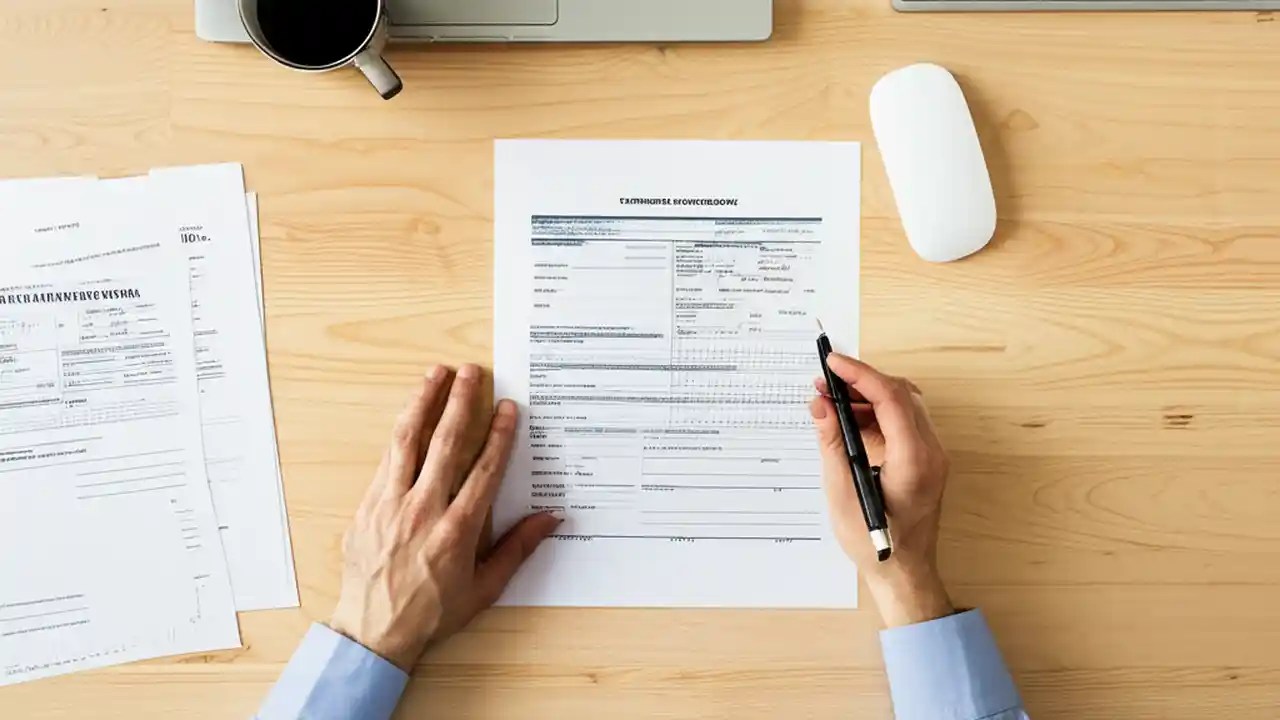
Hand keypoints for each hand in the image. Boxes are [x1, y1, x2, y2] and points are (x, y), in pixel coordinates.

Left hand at [329, 364, 558, 671]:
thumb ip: (518, 548)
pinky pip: (386, 460)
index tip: (508, 408)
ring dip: (423, 403)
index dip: (499, 435)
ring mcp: (390, 505)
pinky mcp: (367, 506)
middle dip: (461, 403)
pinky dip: (400, 432)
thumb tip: (552, 518)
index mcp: (457, 530)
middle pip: (445, 444)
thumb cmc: (432, 613)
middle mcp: (423, 510)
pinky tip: (410, 414)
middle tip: (472, 373)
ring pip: (408, 441)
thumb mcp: (485, 587)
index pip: (484, 470)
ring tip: (435, 375)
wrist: (374, 631)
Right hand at [810, 354, 953, 627]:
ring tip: (830, 399)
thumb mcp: (843, 492)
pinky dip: (876, 412)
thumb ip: (832, 444)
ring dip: (868, 395)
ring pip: (903, 404)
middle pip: (900, 394)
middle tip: (825, 381)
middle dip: (861, 380)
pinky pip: (902, 422)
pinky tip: (848, 419)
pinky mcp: (923, 460)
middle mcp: (930, 453)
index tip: (833, 362)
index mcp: (915, 461)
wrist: (904, 572)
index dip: (860, 374)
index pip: (891, 398)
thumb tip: (821, 406)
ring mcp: (931, 456)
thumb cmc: (876, 543)